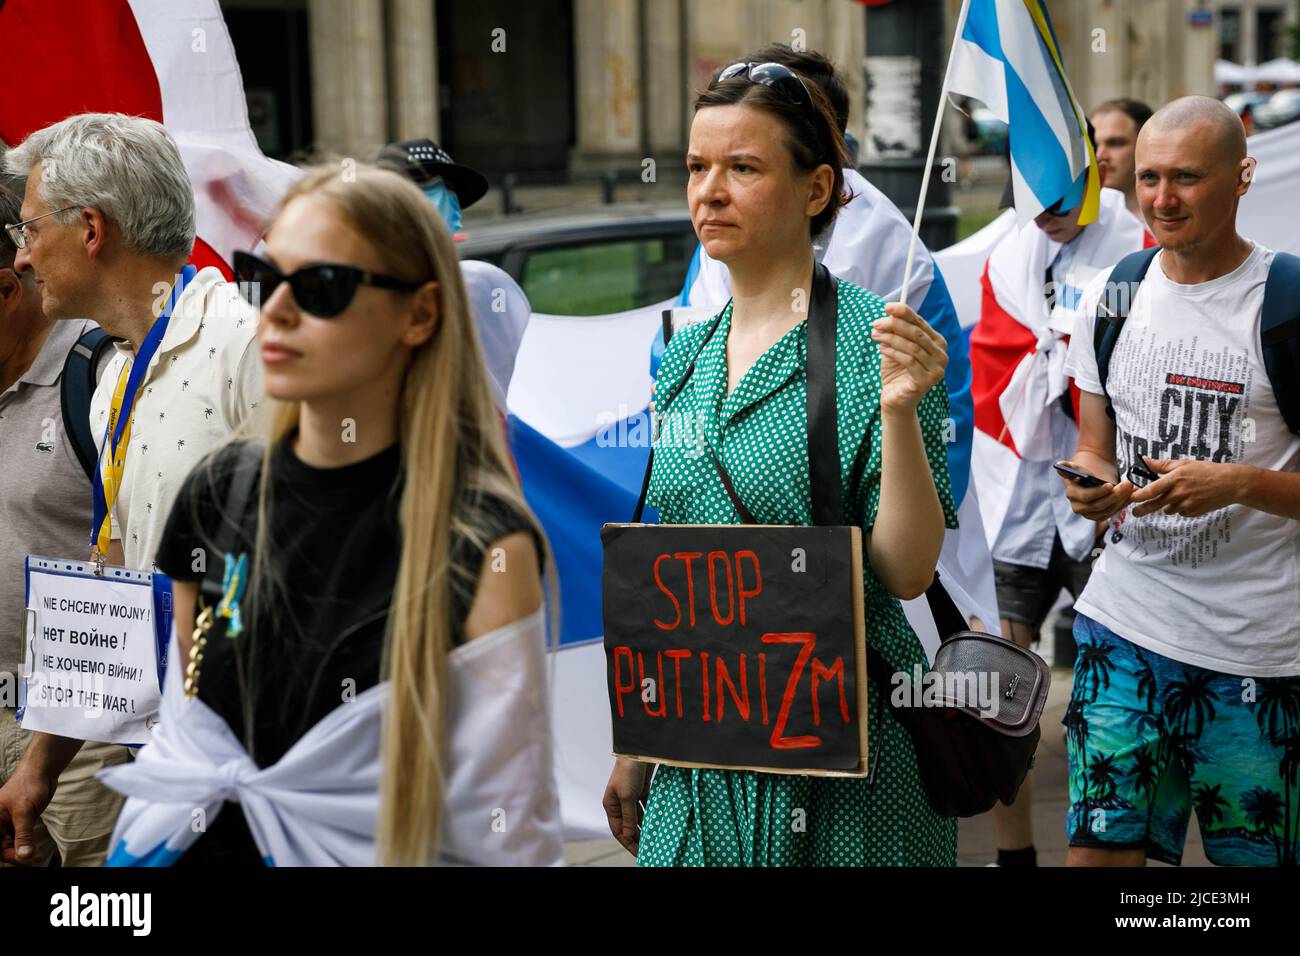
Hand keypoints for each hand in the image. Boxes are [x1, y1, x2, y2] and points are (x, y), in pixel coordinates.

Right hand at [0, 766, 54, 865]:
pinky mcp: (20, 824)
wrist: (42, 771)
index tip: (20, 859)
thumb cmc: (28, 786)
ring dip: (22, 854)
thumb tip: (24, 856)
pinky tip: (35, 854)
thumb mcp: (24, 812)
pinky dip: (26, 847)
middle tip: (33, 859)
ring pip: (11, 846)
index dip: (5, 855)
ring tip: (36, 858)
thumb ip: (23, 835)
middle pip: (2, 849)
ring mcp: (8, 825)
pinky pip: (20, 840)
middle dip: (15, 856)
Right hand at [602, 757, 650, 855]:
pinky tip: (658, 822)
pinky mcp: (641, 790)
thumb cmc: (628, 770)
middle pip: (628, 825)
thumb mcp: (627, 796)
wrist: (639, 749)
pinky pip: (646, 807)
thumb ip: (629, 816)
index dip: (627, 842)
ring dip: (644, 827)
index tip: (639, 853)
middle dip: (637, 837)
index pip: (618, 830)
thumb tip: (628, 835)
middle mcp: (619, 802)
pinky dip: (650, 815)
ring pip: (638, 817)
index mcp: (611, 805)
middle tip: (649, 849)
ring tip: (654, 839)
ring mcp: (631, 796)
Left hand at [874, 303, 947, 413]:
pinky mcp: (927, 381)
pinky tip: (881, 349)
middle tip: (876, 323)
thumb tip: (889, 313)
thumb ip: (897, 332)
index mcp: (938, 342)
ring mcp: (937, 369)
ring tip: (875, 336)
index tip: (887, 306)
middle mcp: (942, 355)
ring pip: (912, 346)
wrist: (896, 399)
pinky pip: (909, 361)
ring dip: (890, 338)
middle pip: (917, 333)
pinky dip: (893, 352)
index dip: (904, 312)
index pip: (921, 323)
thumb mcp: (896, 347)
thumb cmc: (896, 371)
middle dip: (894, 325)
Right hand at [1058, 458, 1134, 520]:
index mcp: (1072, 494)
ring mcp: (1089, 513)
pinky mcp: (1100, 515)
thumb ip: (1069, 467)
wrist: (1094, 472)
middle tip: (1127, 484)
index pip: (1086, 497)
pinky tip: (1131, 494)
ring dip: (1121, 499)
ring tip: (1131, 487)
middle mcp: (1078, 506)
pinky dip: (1123, 504)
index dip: (1098, 492)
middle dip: (1114, 496)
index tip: (1110, 485)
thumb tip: (1059, 464)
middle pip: (1099, 506)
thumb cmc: (1086, 467)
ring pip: (1108, 510)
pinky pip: (1113, 512)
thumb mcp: (1078, 466)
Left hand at [1130, 456, 1244, 517]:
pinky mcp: (1194, 512)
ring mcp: (1187, 504)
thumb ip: (1162, 465)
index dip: (1139, 496)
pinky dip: (1181, 508)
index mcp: (1175, 479)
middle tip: (1135, 512)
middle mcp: (1179, 493)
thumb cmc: (1206, 471)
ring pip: (1168, 509)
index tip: (1131, 498)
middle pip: (1155, 505)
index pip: (1152, 490)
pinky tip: (1191, 499)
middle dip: (1142, 510)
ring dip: (1167, 505)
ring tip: (1180, 495)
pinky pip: (1180, 513)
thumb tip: (1144, 460)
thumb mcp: (1184, 464)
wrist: (1231, 483)